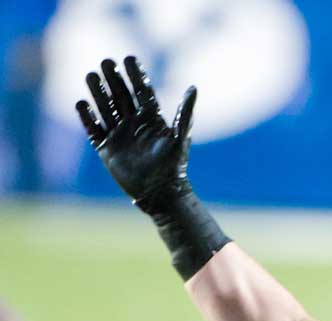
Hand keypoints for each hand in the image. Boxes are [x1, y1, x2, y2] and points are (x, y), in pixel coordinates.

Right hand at [76, 56, 195, 209]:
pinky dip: (87, 118)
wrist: (160, 194)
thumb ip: (184, 113)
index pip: (141, 91)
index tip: (129, 58)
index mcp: (151, 119)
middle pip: (121, 96)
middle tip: (106, 62)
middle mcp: (134, 124)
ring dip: (98, 92)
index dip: (136, 75)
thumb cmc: (173, 167)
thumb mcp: (180, 138)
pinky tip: (81, 104)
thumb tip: (193, 88)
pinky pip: (94, 129)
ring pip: (105, 108)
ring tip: (91, 76)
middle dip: (114, 79)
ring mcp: (120, 135)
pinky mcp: (107, 149)